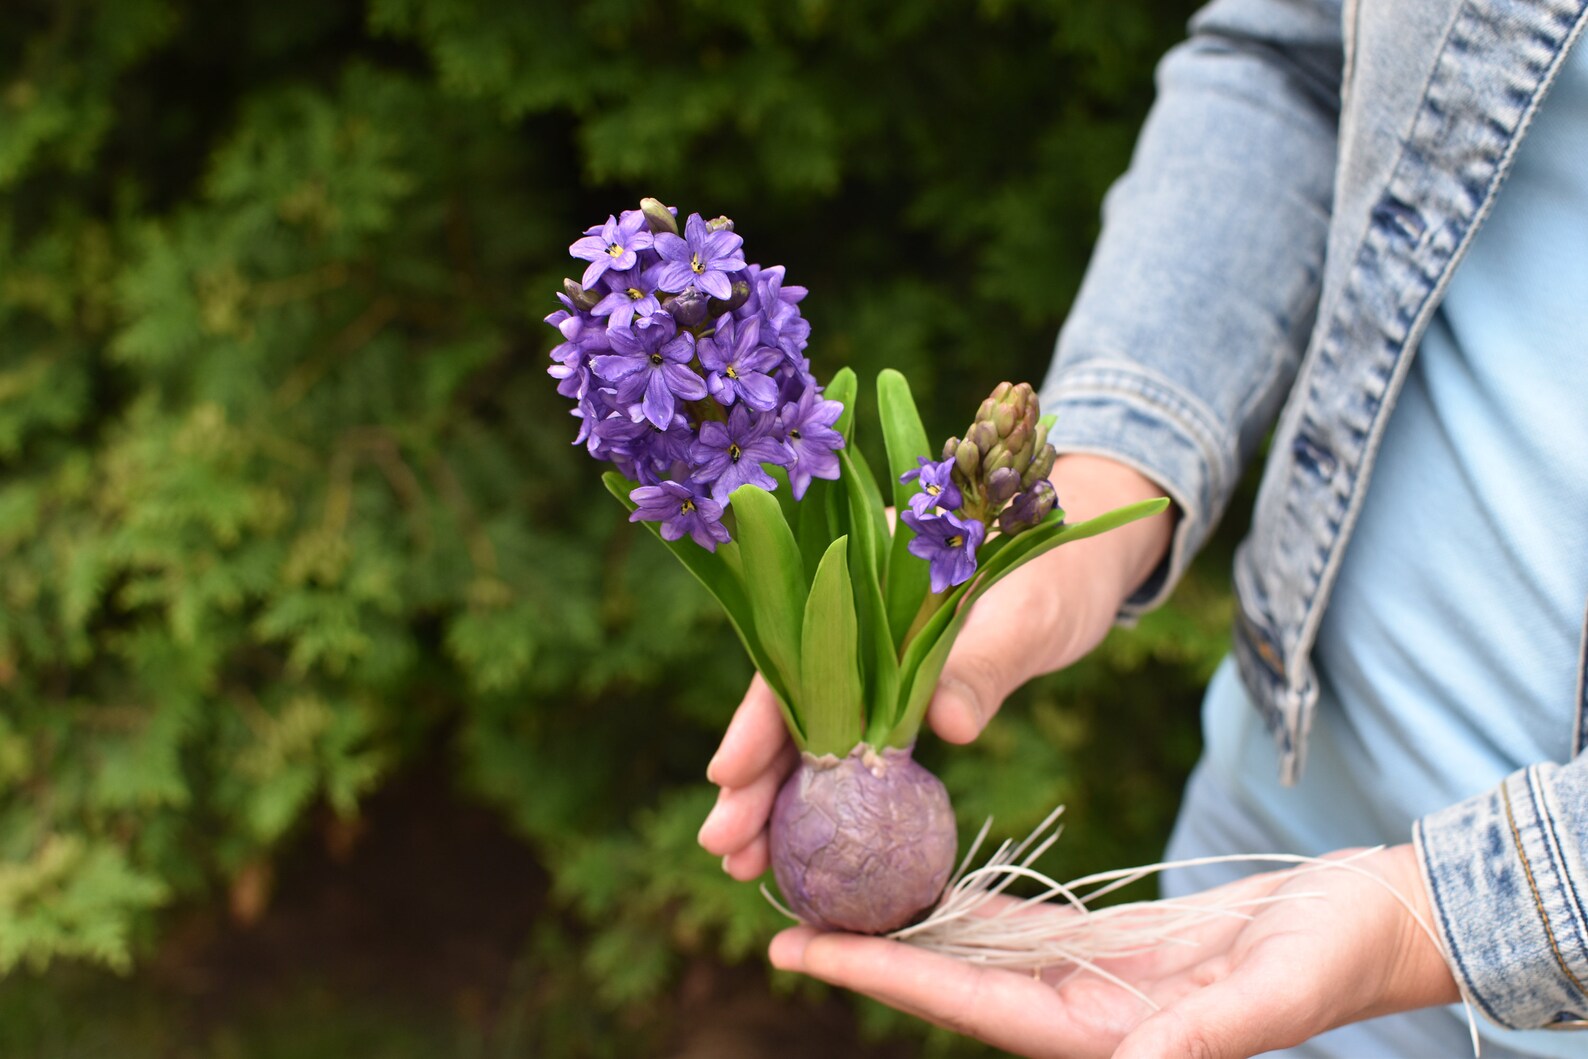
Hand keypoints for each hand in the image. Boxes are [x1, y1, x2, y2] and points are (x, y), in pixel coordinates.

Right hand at [698, 455, 1174, 879]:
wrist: (1090, 570)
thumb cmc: (1062, 577)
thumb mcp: (1031, 614)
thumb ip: (986, 661)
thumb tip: (947, 727)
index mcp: (868, 584)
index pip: (797, 654)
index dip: (758, 717)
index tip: (728, 776)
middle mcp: (858, 628)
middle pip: (791, 707)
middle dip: (753, 781)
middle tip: (726, 851)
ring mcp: (876, 669)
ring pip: (815, 739)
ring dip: (780, 804)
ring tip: (745, 869)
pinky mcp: (902, 703)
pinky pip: (858, 756)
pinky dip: (830, 803)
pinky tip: (808, 852)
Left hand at [767, 845, 1460, 1058]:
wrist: (1369, 928)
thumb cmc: (1336, 960)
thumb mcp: (1274, 993)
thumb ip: (1205, 1037)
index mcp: (1105, 1035)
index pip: (966, 1005)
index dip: (882, 978)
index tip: (800, 950)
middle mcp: (1081, 1016)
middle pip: (949, 982)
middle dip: (866, 954)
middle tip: (782, 917)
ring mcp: (1092, 984)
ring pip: (974, 955)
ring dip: (905, 927)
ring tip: (833, 891)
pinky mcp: (1111, 948)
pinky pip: (1017, 928)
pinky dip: (965, 905)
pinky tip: (926, 881)